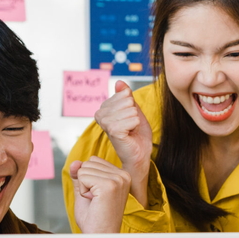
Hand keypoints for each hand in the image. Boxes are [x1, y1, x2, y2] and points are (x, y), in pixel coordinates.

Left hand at [69, 157, 130, 233]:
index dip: (88, 179)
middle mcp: (123, 175)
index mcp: (122, 175)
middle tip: (96, 200)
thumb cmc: (95, 218)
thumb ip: (80, 175)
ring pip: (83, 169)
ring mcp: (117, 179)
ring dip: (83, 188)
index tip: (97, 196)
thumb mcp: (85, 191)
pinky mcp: (109, 185)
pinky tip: (94, 202)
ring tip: (95, 202)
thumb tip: (75, 162)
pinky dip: (82, 191)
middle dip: (85, 182)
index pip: (93, 160)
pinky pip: (82, 177)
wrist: (100, 235)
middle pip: (88, 163)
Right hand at [94, 80, 152, 199]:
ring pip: (130, 109)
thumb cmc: (136, 135)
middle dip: (134, 113)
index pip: (124, 94)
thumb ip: (126, 97)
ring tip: (131, 131)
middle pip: (127, 100)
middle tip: (131, 127)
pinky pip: (132, 119)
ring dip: (135, 120)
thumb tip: (119, 82)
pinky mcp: (112, 130)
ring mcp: (105, 123)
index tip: (129, 120)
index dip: (132, 106)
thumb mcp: (133, 111)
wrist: (138, 155)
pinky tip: (131, 134)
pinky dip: (136, 126)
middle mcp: (100, 114)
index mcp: (103, 109)